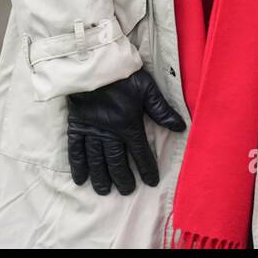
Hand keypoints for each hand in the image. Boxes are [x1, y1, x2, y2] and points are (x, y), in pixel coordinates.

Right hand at [66, 67, 186, 194]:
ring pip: (97, 160)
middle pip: (117, 161)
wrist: (93, 66)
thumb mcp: (147, 90)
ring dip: (101, 177)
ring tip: (104, 191)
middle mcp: (109, 133)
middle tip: (127, 191)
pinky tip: (80, 179)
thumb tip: (181, 127)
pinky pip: (76, 151)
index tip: (152, 182)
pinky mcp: (76, 126)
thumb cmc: (123, 76)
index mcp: (128, 125)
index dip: (147, 168)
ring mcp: (91, 132)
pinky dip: (78, 166)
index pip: (140, 152)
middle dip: (123, 178)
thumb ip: (162, 111)